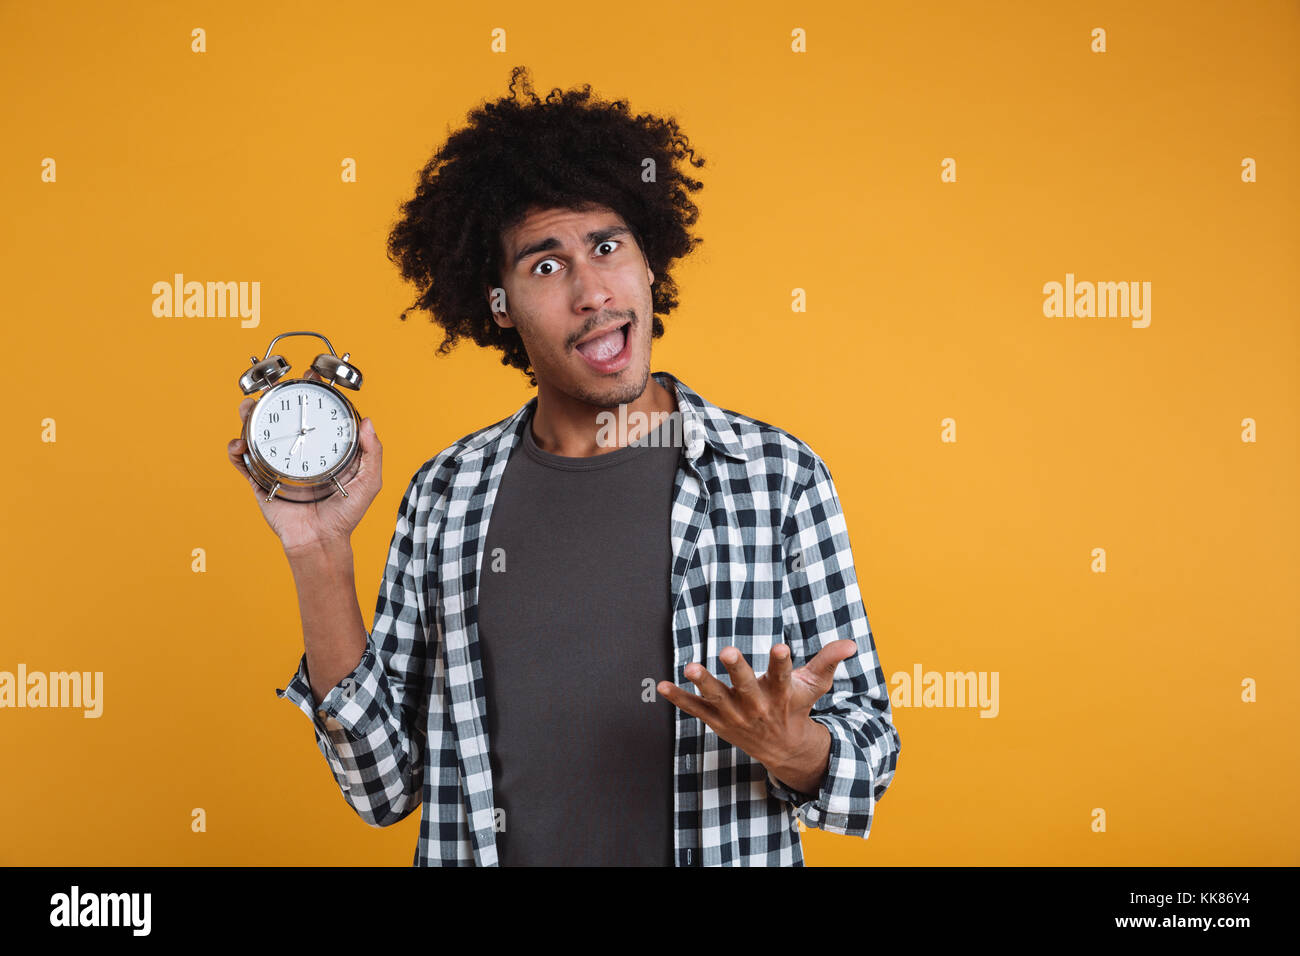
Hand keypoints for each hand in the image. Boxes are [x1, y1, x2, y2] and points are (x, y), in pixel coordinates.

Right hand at [227, 368, 382, 554]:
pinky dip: (235, 449)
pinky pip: (241, 461)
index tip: (312, 376)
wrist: (321, 541)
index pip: (315, 413)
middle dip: (273, 397)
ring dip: (248, 416)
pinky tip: (239, 444)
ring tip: (249, 410)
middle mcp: (298, 451)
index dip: (312, 392)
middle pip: (281, 416)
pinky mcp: (260, 479)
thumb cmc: (346, 514)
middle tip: (274, 389)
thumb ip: (372, 453)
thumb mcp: (368, 482)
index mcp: (323, 447)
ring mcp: (277, 463)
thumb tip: (368, 422)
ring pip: (257, 432)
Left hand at [656, 640, 858, 791]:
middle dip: (737, 669)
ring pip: (717, 698)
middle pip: (746, 685)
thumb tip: (851, 644)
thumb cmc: (796, 707)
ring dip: (702, 683)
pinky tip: (661, 686)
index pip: (783, 676)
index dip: (781, 662)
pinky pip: (695, 710)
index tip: (781, 647)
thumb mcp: (814, 685)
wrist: (782, 748)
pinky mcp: (717, 721)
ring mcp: (734, 715)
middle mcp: (756, 706)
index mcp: (780, 695)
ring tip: (690, 667)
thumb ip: (828, 661)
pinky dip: (678, 699)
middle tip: (728, 651)